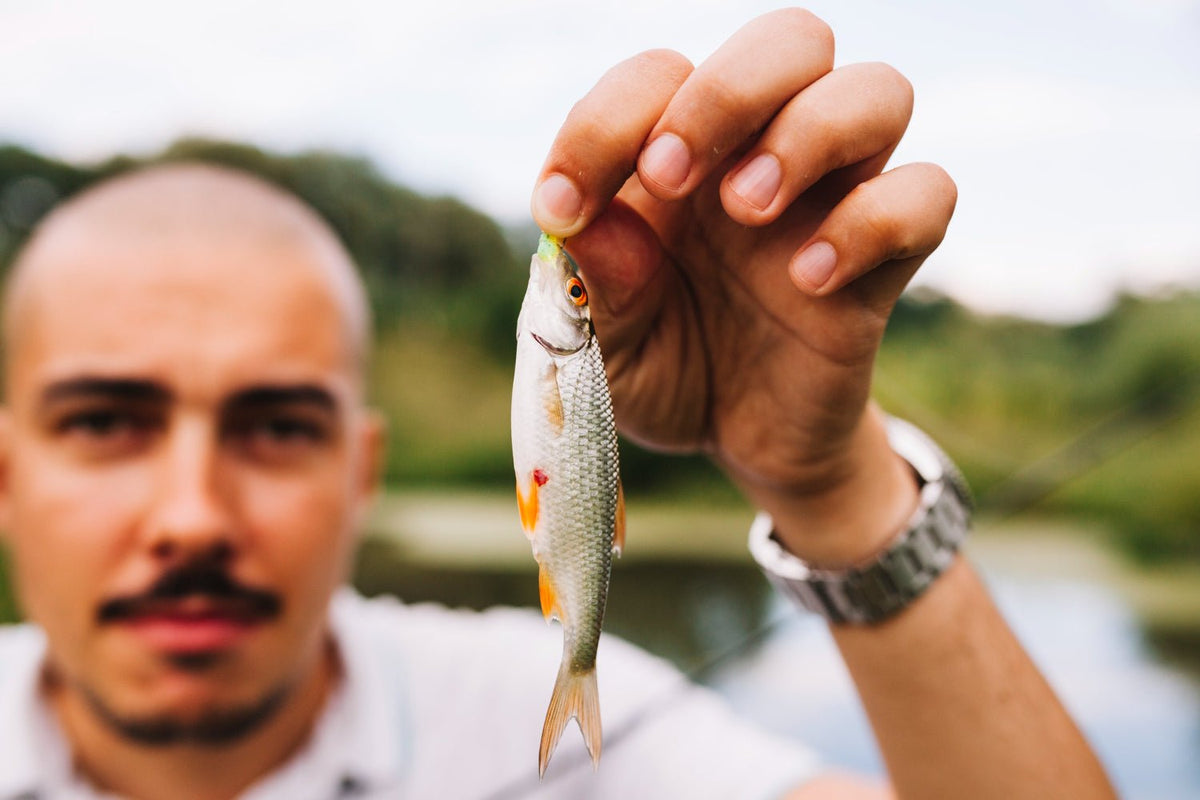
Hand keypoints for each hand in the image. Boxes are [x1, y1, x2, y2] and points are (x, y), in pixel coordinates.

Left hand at [531, 9, 955, 563]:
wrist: (741, 439)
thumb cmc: (665, 368)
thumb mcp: (604, 346)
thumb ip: (594, 287)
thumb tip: (590, 223)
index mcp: (680, 153)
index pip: (660, 74)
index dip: (604, 123)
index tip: (563, 207)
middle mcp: (763, 154)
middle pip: (792, 39)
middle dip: (727, 90)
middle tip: (670, 176)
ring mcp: (832, 200)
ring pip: (877, 91)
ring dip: (809, 133)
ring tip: (747, 213)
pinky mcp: (885, 261)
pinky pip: (928, 195)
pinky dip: (874, 222)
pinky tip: (809, 281)